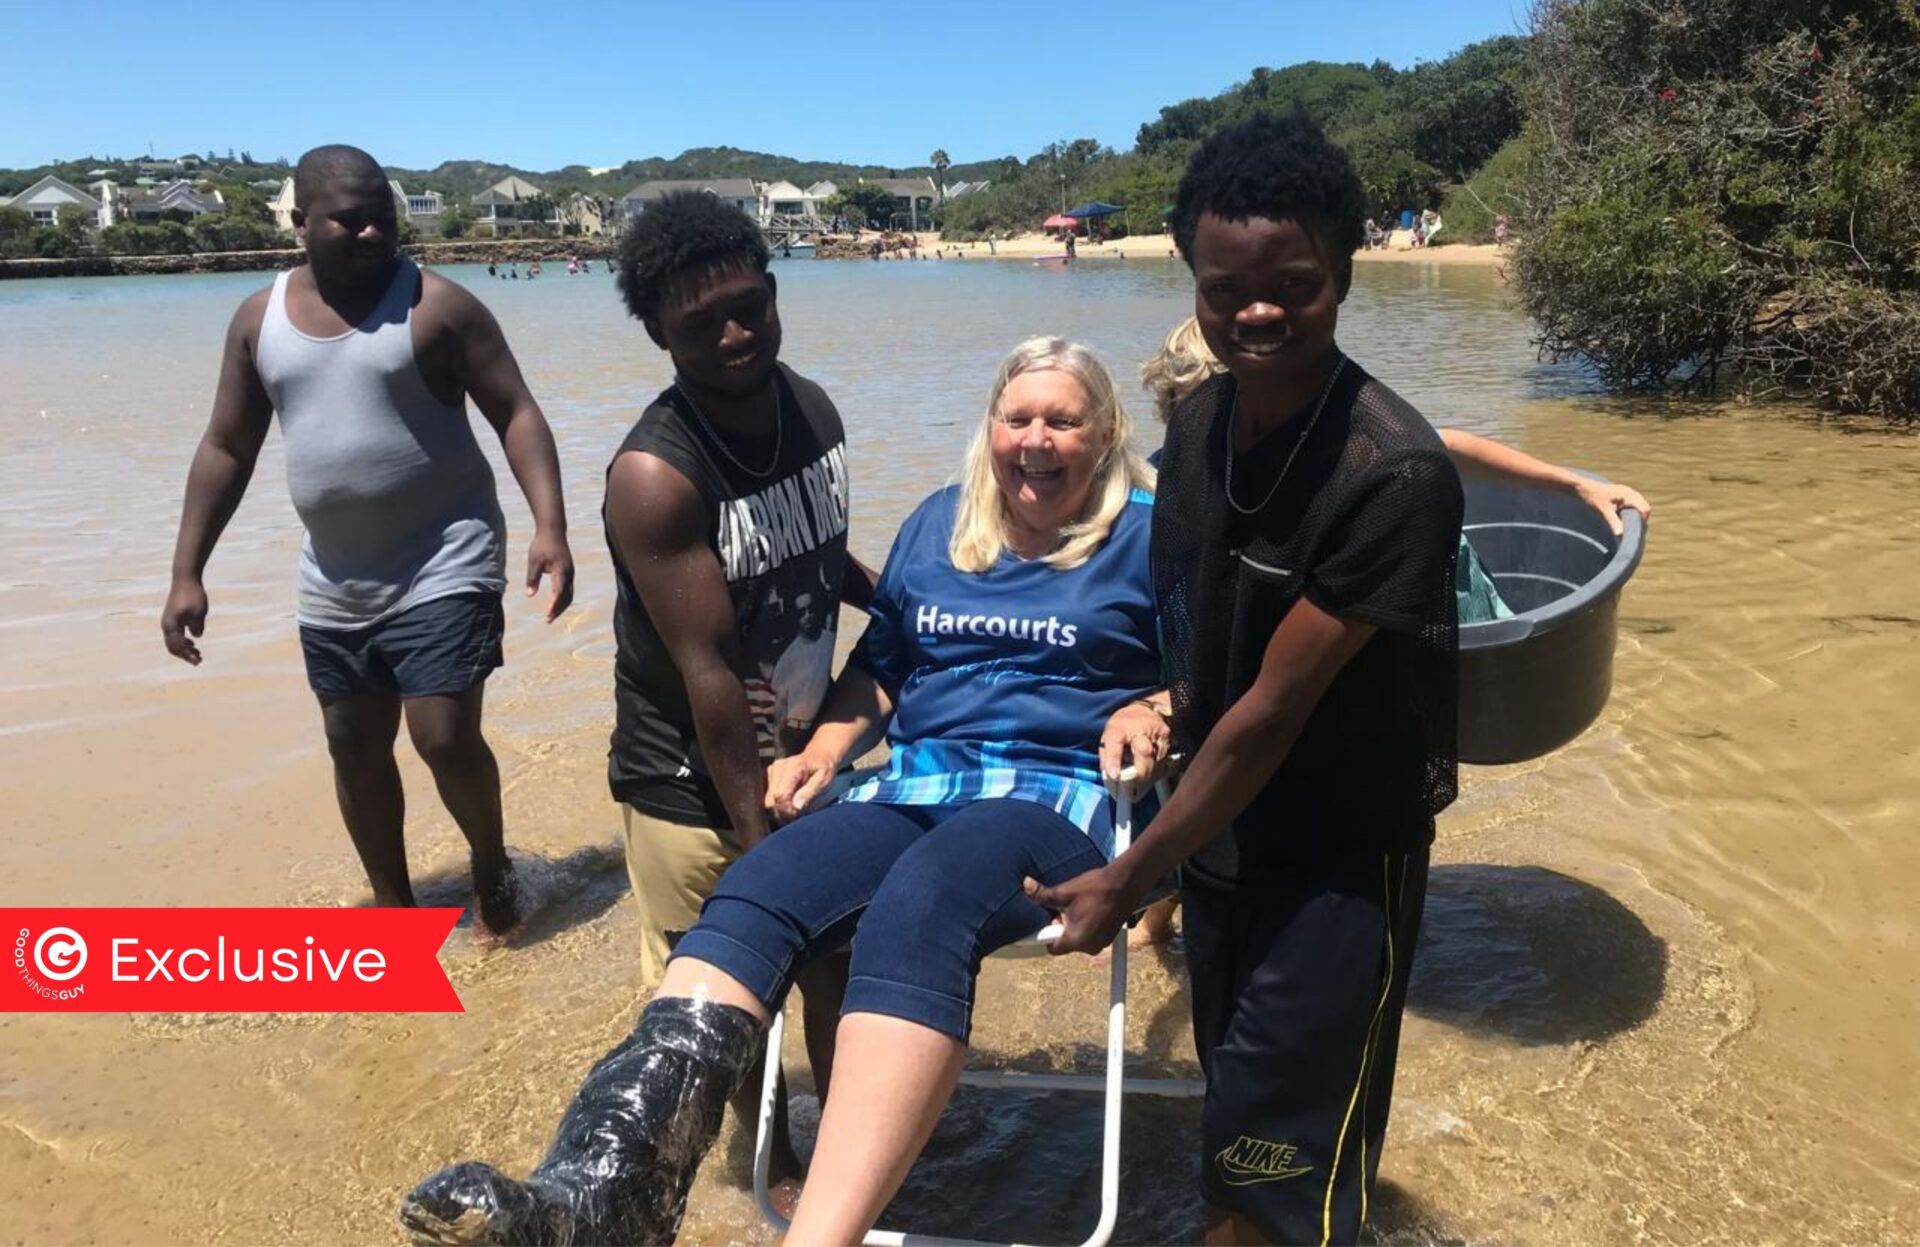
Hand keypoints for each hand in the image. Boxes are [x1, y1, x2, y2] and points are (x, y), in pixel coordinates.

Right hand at [161, 577, 208, 664]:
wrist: (185, 579)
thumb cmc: (193, 595)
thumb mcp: (199, 612)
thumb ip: (197, 626)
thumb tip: (196, 636)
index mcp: (171, 625)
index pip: (178, 646)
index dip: (187, 655)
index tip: (198, 661)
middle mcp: (166, 625)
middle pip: (173, 646)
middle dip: (185, 655)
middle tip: (198, 660)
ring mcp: (168, 621)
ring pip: (172, 641)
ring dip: (183, 648)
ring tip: (197, 652)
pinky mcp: (171, 617)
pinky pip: (174, 634)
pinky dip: (181, 640)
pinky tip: (191, 641)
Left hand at [525, 529, 574, 621]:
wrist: (553, 530)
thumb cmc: (542, 544)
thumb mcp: (534, 561)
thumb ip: (532, 579)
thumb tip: (529, 595)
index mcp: (561, 571)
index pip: (559, 592)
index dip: (554, 605)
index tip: (547, 614)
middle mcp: (569, 573)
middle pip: (567, 597)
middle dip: (558, 610)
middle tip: (548, 620)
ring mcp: (571, 572)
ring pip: (569, 594)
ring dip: (561, 605)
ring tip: (551, 614)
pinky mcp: (569, 571)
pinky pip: (568, 588)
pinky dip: (562, 598)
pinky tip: (554, 602)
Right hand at [765, 751, 838, 823]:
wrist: (819, 756)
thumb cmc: (823, 768)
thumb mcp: (823, 781)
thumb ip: (810, 792)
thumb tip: (796, 806)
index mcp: (793, 767)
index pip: (780, 795)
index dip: (788, 810)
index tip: (798, 812)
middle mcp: (778, 767)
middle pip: (771, 801)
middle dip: (783, 811)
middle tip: (798, 812)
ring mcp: (772, 771)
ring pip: (768, 801)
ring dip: (780, 809)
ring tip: (795, 805)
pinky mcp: (769, 775)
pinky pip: (769, 797)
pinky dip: (778, 804)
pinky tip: (789, 800)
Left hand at [1024, 864, 1145, 955]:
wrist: (1126, 882)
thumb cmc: (1096, 888)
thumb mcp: (1065, 892)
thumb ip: (1042, 895)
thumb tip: (1026, 886)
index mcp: (1076, 940)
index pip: (1051, 947)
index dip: (1047, 933)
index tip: (1047, 919)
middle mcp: (1090, 946)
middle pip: (1066, 942)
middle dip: (1063, 926)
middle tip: (1066, 907)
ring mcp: (1102, 942)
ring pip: (1079, 937)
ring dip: (1076, 924)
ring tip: (1081, 905)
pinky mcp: (1111, 936)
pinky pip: (1092, 934)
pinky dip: (1088, 923)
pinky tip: (1092, 907)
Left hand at [1098, 701, 1171, 799]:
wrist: (1143, 710)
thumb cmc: (1122, 725)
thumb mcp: (1108, 734)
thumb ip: (1107, 754)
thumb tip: (1110, 776)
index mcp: (1119, 727)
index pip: (1116, 741)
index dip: (1114, 760)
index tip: (1114, 775)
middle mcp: (1138, 727)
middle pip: (1143, 750)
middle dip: (1140, 770)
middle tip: (1135, 782)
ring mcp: (1155, 731)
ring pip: (1154, 757)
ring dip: (1148, 769)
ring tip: (1142, 775)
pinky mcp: (1166, 735)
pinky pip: (1161, 756)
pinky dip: (1155, 763)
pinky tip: (1149, 764)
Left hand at [1573, 479, 1650, 537]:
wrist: (1581, 488)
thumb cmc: (1592, 498)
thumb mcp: (1603, 511)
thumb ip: (1614, 522)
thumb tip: (1621, 534)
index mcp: (1628, 494)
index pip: (1645, 509)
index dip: (1642, 520)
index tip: (1635, 531)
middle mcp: (1630, 492)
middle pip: (1644, 507)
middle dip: (1640, 519)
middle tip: (1632, 530)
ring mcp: (1626, 493)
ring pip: (1638, 506)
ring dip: (1636, 516)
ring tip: (1628, 526)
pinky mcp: (1621, 495)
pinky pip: (1632, 505)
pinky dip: (1631, 512)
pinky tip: (1622, 520)